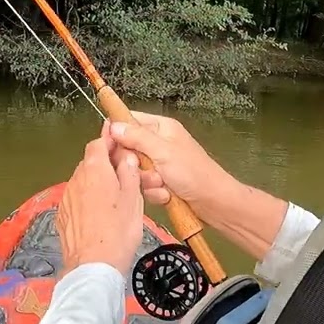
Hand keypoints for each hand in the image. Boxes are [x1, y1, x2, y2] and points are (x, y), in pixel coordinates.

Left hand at [57, 130, 145, 275]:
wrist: (93, 266)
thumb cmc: (118, 231)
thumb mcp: (133, 199)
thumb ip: (129, 173)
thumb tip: (126, 157)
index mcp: (95, 170)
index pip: (98, 143)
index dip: (109, 140)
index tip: (118, 140)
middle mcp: (76, 180)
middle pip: (90, 163)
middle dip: (106, 164)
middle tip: (125, 174)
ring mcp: (67, 198)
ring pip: (83, 182)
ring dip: (97, 184)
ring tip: (115, 198)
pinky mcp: (63, 216)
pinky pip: (77, 200)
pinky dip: (88, 201)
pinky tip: (100, 215)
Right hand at [108, 111, 235, 208]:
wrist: (214, 203)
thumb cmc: (193, 173)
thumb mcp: (163, 152)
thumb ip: (137, 138)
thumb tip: (113, 126)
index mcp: (161, 127)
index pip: (129, 120)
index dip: (117, 132)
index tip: (110, 146)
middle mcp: (158, 142)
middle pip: (128, 148)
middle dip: (136, 164)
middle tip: (149, 170)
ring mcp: (159, 163)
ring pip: (135, 170)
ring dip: (146, 181)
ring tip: (163, 185)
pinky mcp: (160, 182)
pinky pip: (144, 185)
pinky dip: (154, 192)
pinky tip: (166, 195)